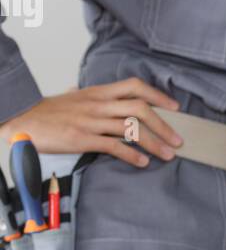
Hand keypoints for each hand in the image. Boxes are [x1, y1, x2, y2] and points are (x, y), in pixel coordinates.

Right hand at [0, 78, 183, 168]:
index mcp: (98, 92)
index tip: (174, 107)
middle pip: (140, 109)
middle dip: (164, 125)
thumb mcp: (71, 97)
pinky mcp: (83, 139)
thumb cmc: (47, 111)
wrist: (23, 119)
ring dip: (154, 143)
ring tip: (168, 155)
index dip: (158, 95)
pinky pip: (113, 146)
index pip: (135, 87)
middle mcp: (99, 105)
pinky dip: (131, 155)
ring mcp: (92, 122)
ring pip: (131, 129)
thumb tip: (82, 91)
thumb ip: (84, 96)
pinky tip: (142, 163)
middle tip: (178, 139)